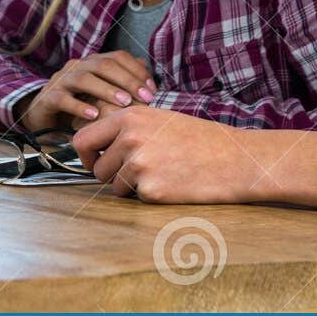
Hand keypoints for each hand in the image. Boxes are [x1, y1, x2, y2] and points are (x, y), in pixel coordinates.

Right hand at [16, 52, 155, 131]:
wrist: (43, 116)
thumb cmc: (78, 104)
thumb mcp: (102, 93)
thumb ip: (121, 80)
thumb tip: (145, 69)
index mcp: (92, 62)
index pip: (118, 57)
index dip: (137, 70)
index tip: (152, 89)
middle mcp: (77, 66)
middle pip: (103, 65)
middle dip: (127, 80)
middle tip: (144, 97)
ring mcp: (61, 80)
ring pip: (84, 78)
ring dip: (107, 90)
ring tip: (124, 103)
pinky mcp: (48, 97)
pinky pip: (63, 98)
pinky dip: (79, 106)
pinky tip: (94, 115)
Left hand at [71, 105, 270, 202]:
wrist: (233, 159)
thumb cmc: (198, 140)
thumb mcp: (159, 120)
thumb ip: (127, 129)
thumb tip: (96, 147)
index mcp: (130, 117)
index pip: (82, 139)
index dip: (85, 156)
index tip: (94, 162)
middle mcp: (129, 138)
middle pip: (97, 168)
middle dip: (112, 175)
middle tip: (138, 172)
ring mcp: (139, 164)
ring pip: (114, 186)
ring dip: (131, 186)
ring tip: (162, 173)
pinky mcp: (150, 189)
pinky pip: (136, 198)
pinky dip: (150, 195)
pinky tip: (172, 183)